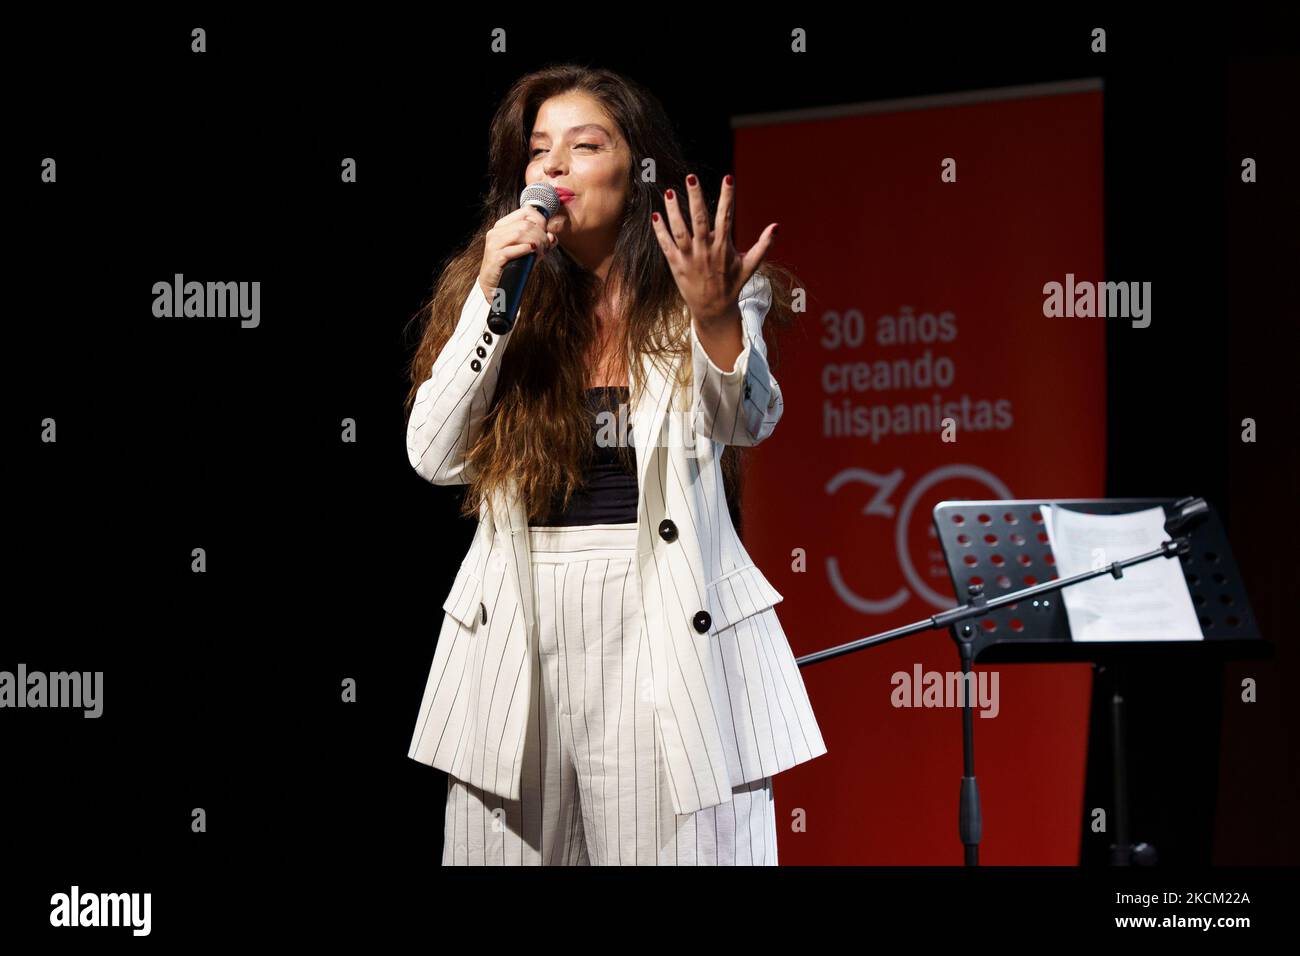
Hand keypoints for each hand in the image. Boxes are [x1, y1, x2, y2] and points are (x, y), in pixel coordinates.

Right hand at [478, 205, 560, 304]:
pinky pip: (511, 250)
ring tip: (540, 253)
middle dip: (541, 235)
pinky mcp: (494, 257)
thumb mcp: (529, 252)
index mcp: (503, 226)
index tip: (547, 234)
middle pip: (526, 224)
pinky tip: (532, 252)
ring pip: (519, 233)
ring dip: (536, 242)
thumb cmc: (512, 267)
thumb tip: (553, 236)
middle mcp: (496, 232)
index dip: (541, 221)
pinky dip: (525, 249)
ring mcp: (494, 244)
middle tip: (546, 248)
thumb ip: (541, 243)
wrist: (495, 288)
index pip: (526, 212)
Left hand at [650, 173, 776, 327]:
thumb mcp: (750, 266)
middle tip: (691, 177)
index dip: (727, 197)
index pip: (726, 217)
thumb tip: (776, 226)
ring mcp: (689, 258)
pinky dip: (660, 230)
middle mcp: (705, 250)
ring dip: (674, 211)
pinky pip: (666, 245)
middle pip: (699, 219)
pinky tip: (656, 215)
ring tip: (670, 192)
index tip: (728, 178)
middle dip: (695, 197)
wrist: (713, 310)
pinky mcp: (676, 265)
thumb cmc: (732, 285)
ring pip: (680, 230)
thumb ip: (763, 245)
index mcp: (723, 247)